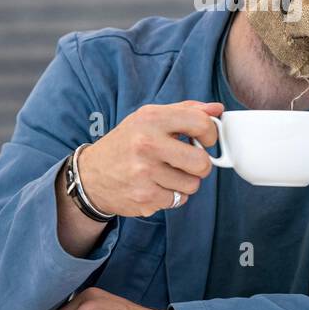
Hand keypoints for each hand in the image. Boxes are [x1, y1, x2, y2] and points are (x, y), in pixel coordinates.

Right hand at [76, 101, 221, 217]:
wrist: (91, 175)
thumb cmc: (126, 143)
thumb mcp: (149, 118)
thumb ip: (185, 111)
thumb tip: (217, 110)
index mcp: (151, 118)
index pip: (201, 124)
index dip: (210, 135)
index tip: (204, 141)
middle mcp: (146, 144)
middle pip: (202, 163)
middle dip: (200, 165)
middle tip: (188, 162)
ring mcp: (144, 173)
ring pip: (192, 185)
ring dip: (184, 182)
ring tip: (166, 173)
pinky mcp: (144, 197)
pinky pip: (178, 200)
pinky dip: (171, 195)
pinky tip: (155, 185)